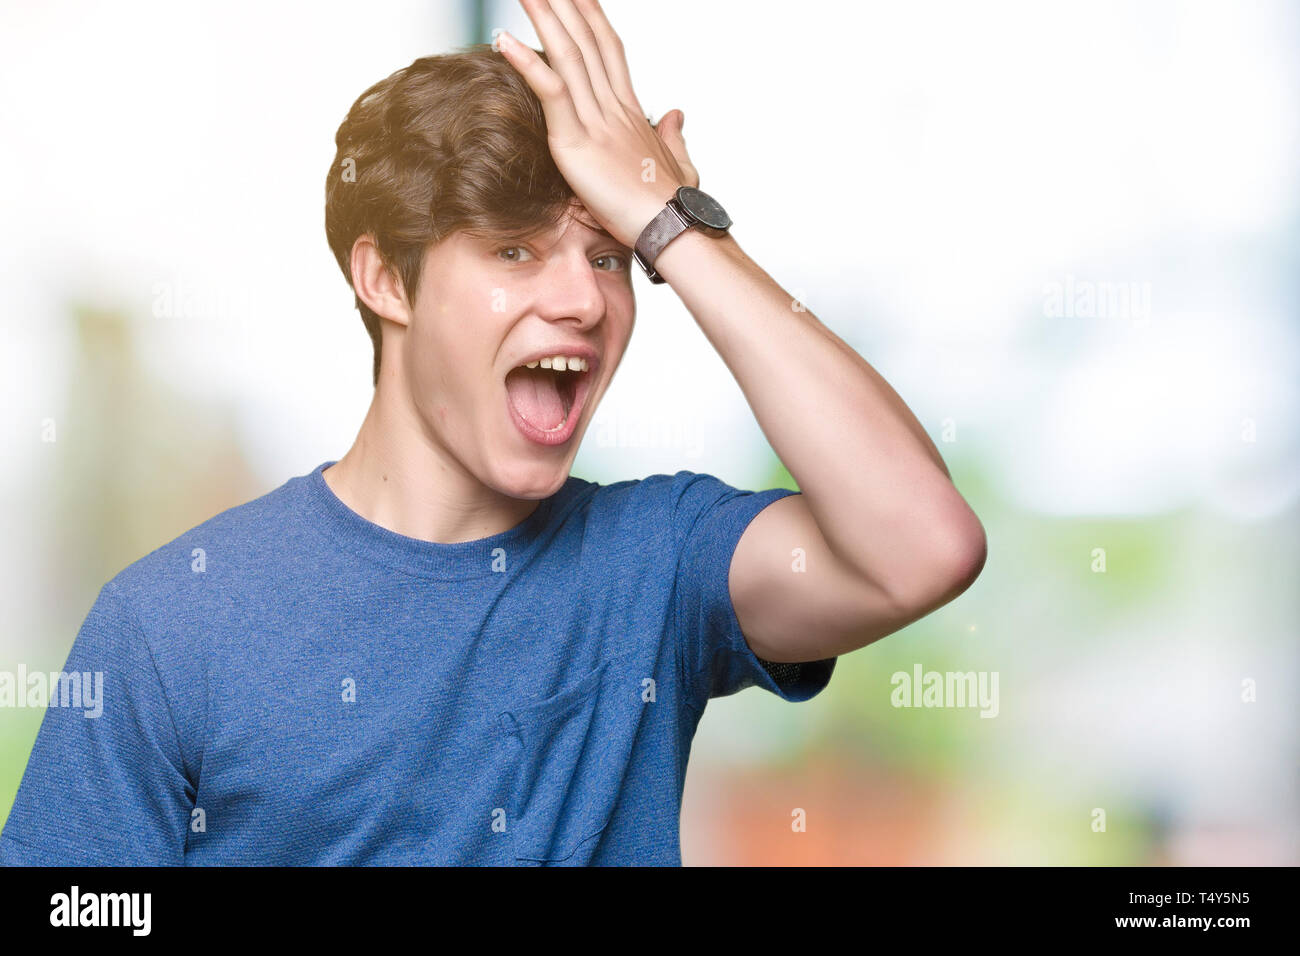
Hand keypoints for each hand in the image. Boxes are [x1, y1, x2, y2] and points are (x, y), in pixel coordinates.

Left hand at [494, 0, 699, 247]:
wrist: (673, 228)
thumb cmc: (674, 205)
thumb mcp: (677, 164)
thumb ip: (672, 136)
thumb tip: (674, 114)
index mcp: (631, 112)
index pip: (610, 50)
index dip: (592, 17)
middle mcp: (614, 108)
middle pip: (587, 40)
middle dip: (567, 5)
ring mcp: (597, 122)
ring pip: (567, 54)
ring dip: (544, 17)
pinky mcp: (577, 143)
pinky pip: (550, 92)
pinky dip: (525, 63)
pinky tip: (502, 38)